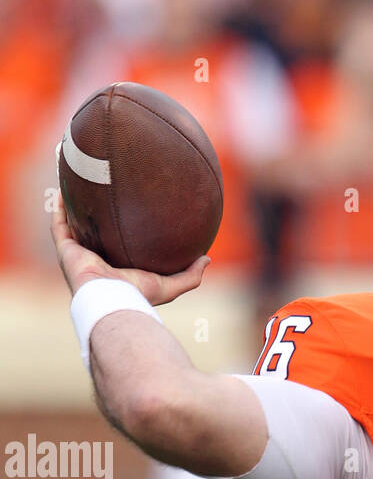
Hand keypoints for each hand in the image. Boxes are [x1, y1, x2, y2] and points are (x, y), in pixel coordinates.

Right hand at [50, 192, 209, 304]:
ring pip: (74, 223)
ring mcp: (79, 253)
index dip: (122, 230)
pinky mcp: (65, 248)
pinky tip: (65, 185)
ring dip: (75, 203)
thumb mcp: (170, 285)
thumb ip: (190, 275)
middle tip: (104, 190)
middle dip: (96, 213)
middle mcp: (96, 259)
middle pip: (95, 231)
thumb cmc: (139, 294)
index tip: (130, 211)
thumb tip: (207, 259)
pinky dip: (61, 204)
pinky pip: (59, 222)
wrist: (111, 299)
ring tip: (79, 179)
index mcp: (117, 268)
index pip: (118, 246)